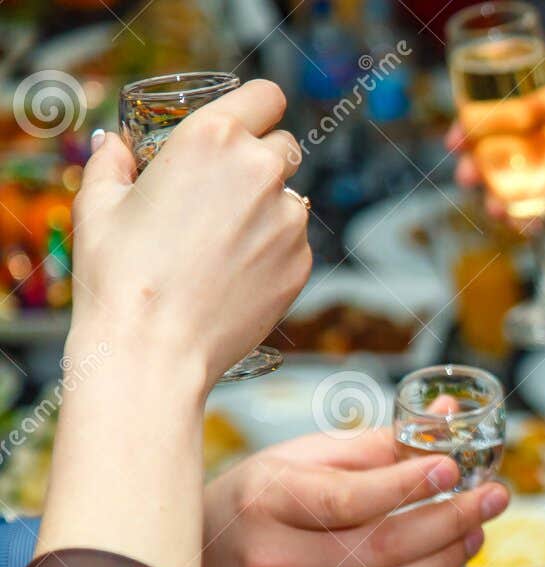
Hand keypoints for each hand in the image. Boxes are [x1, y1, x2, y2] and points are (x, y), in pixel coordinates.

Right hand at [69, 81, 311, 386]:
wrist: (155, 347)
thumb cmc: (121, 273)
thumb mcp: (98, 204)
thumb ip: (112, 163)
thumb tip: (115, 146)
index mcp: (213, 139)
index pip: (266, 97)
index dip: (257, 109)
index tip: (248, 123)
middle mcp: (262, 172)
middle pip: (283, 147)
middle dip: (260, 161)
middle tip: (224, 193)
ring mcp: (289, 221)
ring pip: (292, 199)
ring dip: (268, 210)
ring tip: (221, 243)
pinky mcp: (302, 263)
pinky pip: (295, 243)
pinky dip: (274, 250)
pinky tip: (235, 273)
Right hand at [201, 430, 508, 566]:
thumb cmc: (256, 502)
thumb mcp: (299, 461)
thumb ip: (375, 446)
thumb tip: (448, 416)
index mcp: (267, 501)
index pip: (350, 497)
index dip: (407, 484)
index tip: (454, 468)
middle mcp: (272, 559)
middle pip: (382, 547)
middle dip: (450, 521)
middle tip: (493, 499)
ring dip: (445, 562)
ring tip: (476, 533)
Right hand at [450, 88, 544, 221]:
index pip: (501, 112)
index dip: (474, 124)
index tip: (458, 139)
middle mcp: (540, 138)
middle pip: (497, 150)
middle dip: (478, 164)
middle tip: (469, 178)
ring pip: (510, 182)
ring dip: (496, 196)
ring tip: (496, 210)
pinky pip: (533, 208)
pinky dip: (524, 219)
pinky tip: (525, 227)